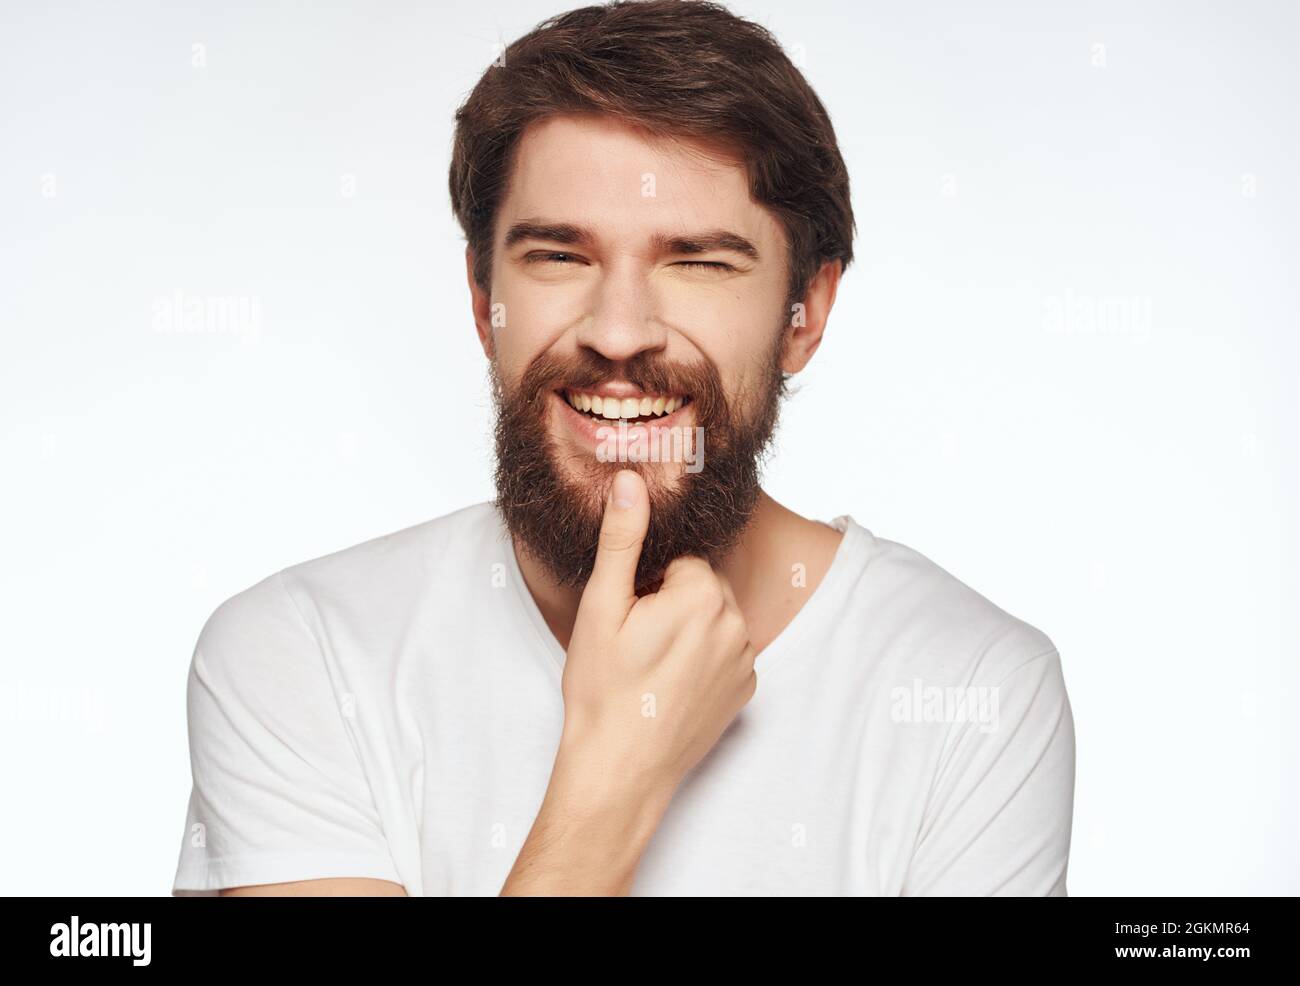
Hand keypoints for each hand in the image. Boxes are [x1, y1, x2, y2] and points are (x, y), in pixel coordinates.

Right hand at [557, 468, 758, 796]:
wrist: (620, 769)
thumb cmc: (603, 690)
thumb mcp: (602, 606)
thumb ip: (622, 538)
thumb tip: (631, 480)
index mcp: (704, 594)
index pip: (679, 561)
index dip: (647, 584)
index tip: (627, 617)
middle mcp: (737, 623)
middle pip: (700, 587)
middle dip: (670, 603)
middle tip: (634, 642)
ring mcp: (745, 661)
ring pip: (713, 620)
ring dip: (687, 631)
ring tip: (650, 666)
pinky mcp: (746, 691)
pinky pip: (724, 654)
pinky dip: (701, 661)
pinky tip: (669, 685)